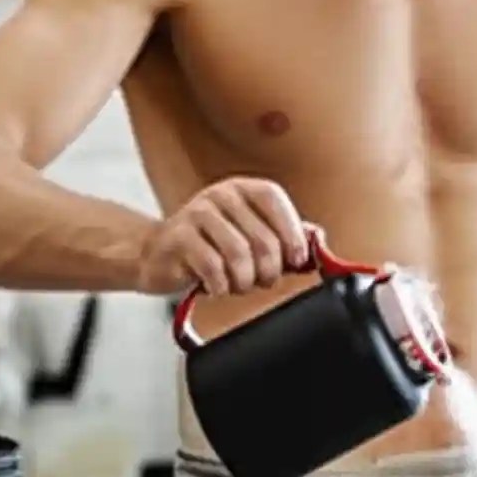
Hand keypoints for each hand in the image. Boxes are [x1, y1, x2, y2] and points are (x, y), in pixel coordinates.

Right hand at [141, 177, 313, 294]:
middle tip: (263, 281)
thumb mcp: (249, 235)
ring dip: (244, 281)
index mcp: (243, 189)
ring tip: (238, 285)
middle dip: (269, 269)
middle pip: (262, 237)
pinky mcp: (178, 237)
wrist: (158, 255)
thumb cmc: (211, 247)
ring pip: (239, 255)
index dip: (291, 231)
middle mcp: (220, 195)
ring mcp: (197, 213)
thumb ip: (283, 236)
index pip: (274, 200)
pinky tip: (217, 288)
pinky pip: (212, 267)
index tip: (296, 259)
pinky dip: (221, 285)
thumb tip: (318, 241)